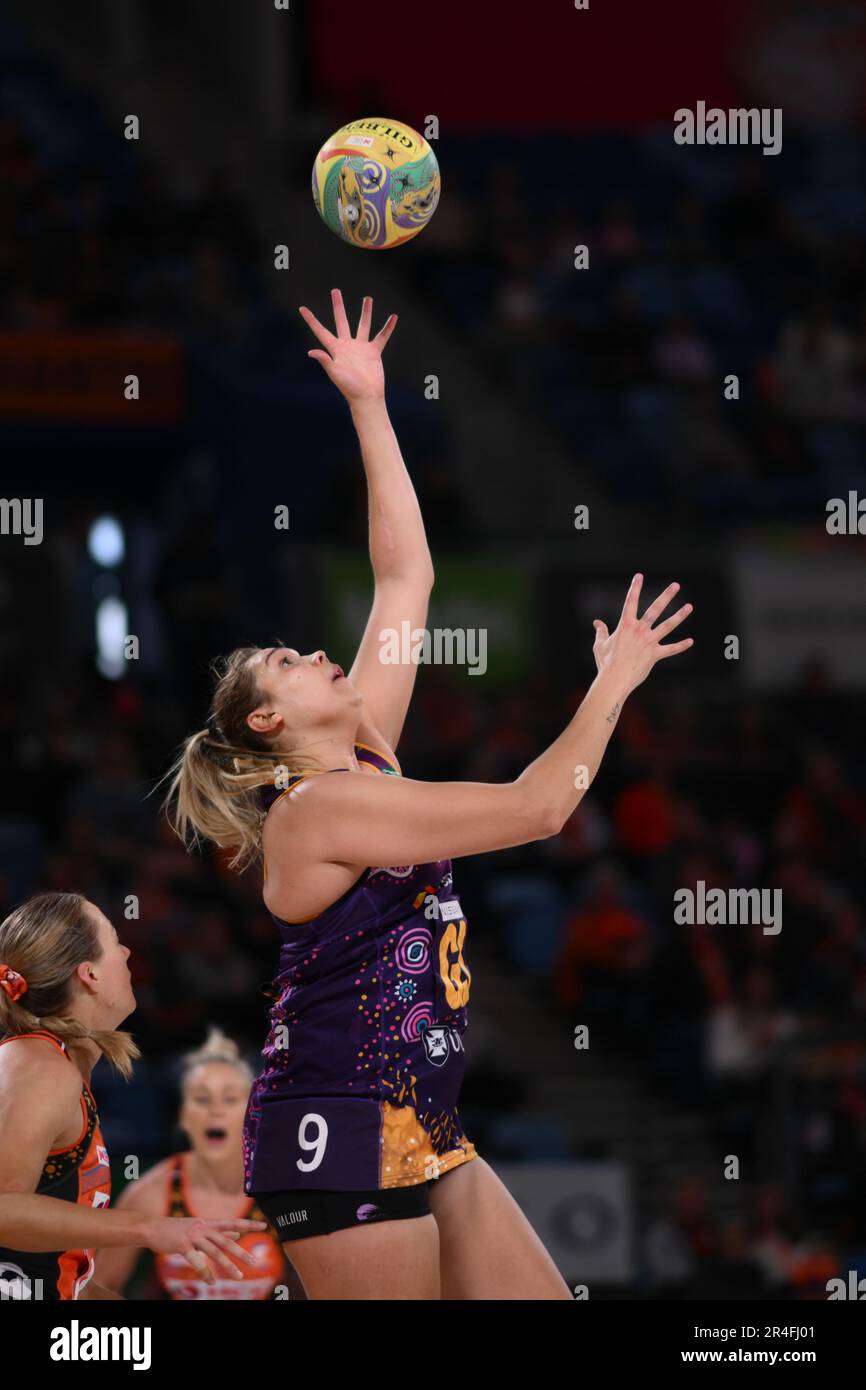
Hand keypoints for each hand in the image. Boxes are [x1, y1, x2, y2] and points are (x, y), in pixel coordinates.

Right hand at [141, 1215, 267, 1283]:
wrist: (153, 1228)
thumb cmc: (177, 1228)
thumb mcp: (200, 1226)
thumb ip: (218, 1231)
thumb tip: (238, 1233)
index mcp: (209, 1222)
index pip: (232, 1221)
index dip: (248, 1223)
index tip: (264, 1225)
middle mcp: (203, 1228)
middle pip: (226, 1240)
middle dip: (242, 1252)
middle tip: (256, 1262)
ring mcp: (193, 1236)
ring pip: (215, 1252)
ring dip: (228, 1265)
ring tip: (240, 1276)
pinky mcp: (182, 1245)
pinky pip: (197, 1261)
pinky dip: (206, 1272)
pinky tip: (212, 1281)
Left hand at [299, 288, 396, 402]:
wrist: (366, 396)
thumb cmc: (349, 387)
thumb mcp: (335, 373)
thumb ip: (325, 360)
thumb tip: (311, 351)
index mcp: (335, 349)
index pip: (321, 331)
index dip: (311, 320)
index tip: (302, 308)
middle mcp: (347, 345)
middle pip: (341, 321)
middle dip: (338, 306)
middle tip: (335, 291)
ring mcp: (361, 348)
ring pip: (363, 325)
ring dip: (366, 312)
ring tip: (368, 298)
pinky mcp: (374, 352)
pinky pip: (382, 337)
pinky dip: (388, 328)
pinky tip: (393, 317)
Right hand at [592, 574, 692, 695]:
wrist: (614, 679)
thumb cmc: (605, 662)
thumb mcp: (600, 644)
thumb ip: (600, 631)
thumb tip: (597, 623)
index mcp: (625, 625)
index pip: (630, 602)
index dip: (635, 588)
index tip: (639, 576)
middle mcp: (639, 631)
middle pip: (655, 609)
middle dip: (666, 596)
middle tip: (675, 585)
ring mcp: (649, 642)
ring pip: (667, 626)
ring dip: (679, 616)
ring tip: (689, 606)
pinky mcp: (655, 655)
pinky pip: (670, 649)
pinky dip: (680, 646)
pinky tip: (691, 641)